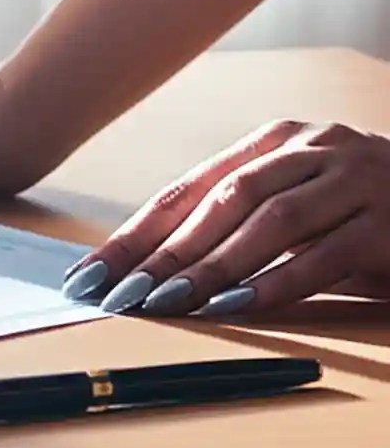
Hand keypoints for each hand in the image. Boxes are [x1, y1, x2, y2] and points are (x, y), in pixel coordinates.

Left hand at [63, 119, 389, 315]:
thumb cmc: (359, 215)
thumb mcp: (291, 209)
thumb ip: (231, 224)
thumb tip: (146, 268)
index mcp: (275, 141)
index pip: (187, 189)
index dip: (134, 234)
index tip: (89, 274)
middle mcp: (313, 148)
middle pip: (223, 200)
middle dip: (164, 252)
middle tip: (120, 294)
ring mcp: (356, 178)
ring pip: (269, 221)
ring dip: (211, 266)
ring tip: (167, 302)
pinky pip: (324, 254)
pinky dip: (276, 282)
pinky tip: (238, 306)